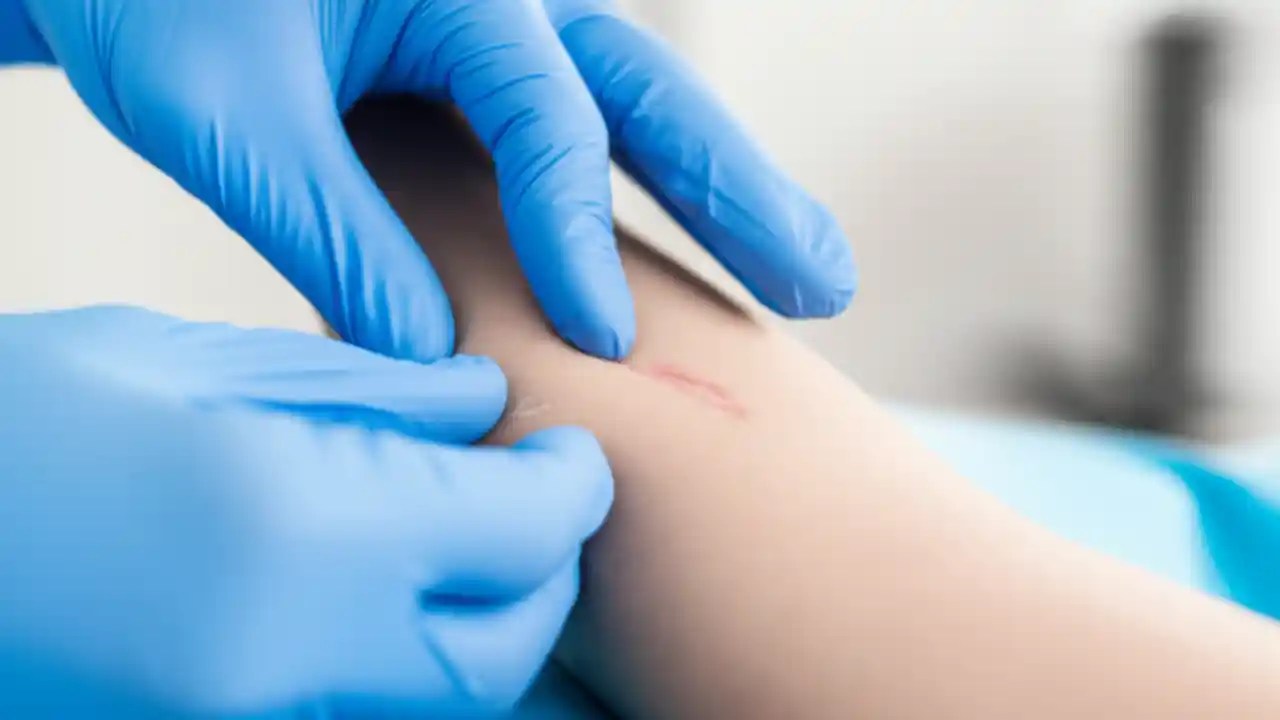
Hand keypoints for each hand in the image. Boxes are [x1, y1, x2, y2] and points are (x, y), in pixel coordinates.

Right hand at [0, 306, 611, 716]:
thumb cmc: (10, 427)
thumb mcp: (181, 362)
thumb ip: (361, 392)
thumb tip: (484, 400)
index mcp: (290, 526)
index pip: (523, 529)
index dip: (573, 487)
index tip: (573, 451)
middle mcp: (286, 654)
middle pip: (502, 646)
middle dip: (547, 575)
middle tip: (536, 499)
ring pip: (443, 700)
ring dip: (486, 630)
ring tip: (470, 544)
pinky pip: (364, 715)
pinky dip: (406, 669)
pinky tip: (383, 599)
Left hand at [16, 0, 855, 360]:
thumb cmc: (158, 5)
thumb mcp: (225, 117)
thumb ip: (330, 229)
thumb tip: (432, 352)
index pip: (544, 116)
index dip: (575, 230)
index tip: (601, 340)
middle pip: (652, 95)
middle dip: (741, 195)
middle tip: (827, 288)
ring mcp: (511, 32)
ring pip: (647, 112)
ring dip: (732, 196)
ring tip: (819, 280)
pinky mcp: (492, 75)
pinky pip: (597, 134)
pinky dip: (658, 198)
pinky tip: (706, 257)